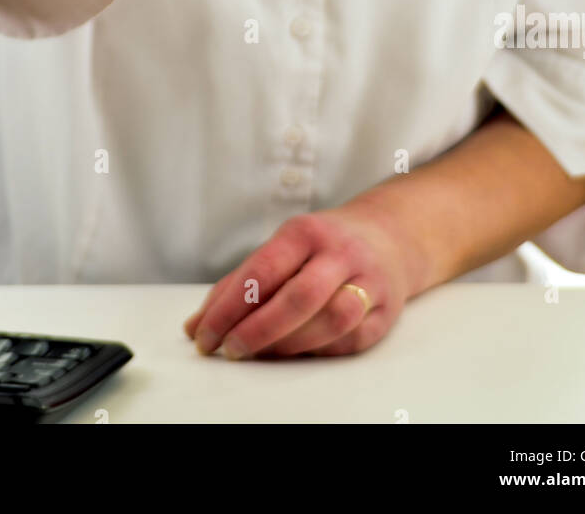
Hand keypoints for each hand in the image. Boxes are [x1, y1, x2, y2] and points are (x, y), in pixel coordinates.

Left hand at [182, 200, 417, 358]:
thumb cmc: (322, 246)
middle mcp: (340, 252)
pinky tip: (296, 353)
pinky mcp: (385, 311)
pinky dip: (319, 352)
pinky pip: (351, 340)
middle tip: (231, 350)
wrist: (388, 236)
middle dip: (259, 330)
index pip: (262, 270)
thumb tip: (195, 327)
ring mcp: (368, 281)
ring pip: (332, 320)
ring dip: (290, 345)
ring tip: (261, 353)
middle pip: (300, 297)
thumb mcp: (281, 248)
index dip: (230, 308)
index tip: (205, 335)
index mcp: (305, 231)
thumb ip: (237, 285)